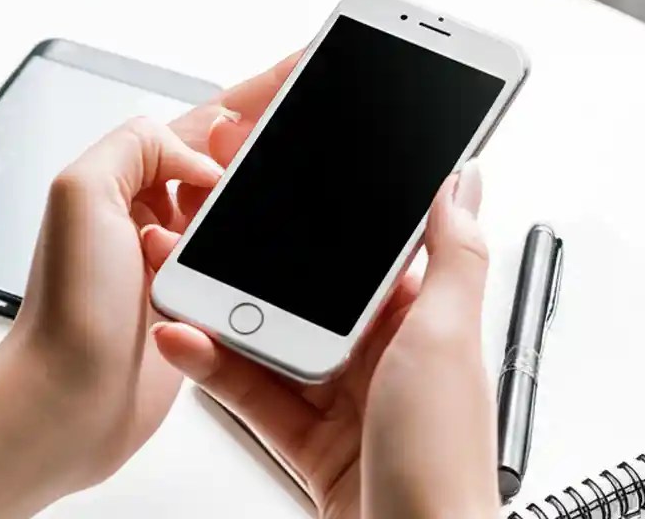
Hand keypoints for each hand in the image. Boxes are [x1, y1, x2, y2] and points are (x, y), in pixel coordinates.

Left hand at [0, 53, 299, 517]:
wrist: (65, 404)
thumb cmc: (66, 311)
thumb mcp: (81, 192)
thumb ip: (136, 145)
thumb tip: (201, 157)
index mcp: (125, 178)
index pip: (203, 122)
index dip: (255, 93)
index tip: (303, 69)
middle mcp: (151, 215)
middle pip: (231, 159)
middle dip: (275, 132)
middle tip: (325, 112)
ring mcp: (177, 261)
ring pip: (243, 210)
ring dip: (273, 191)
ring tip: (317, 166)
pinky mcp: (199, 307)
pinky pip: (244, 264)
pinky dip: (270, 248)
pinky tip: (298, 239)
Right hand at [147, 161, 499, 518]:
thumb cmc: (444, 463)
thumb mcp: (449, 339)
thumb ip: (452, 255)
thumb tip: (461, 181)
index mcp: (428, 326)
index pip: (371, 258)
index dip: (327, 224)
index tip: (280, 190)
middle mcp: (389, 361)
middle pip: (312, 299)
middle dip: (258, 269)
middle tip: (209, 235)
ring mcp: (347, 405)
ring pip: (274, 344)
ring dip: (224, 319)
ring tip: (183, 284)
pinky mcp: (312, 446)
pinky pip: (256, 395)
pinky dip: (217, 370)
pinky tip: (189, 342)